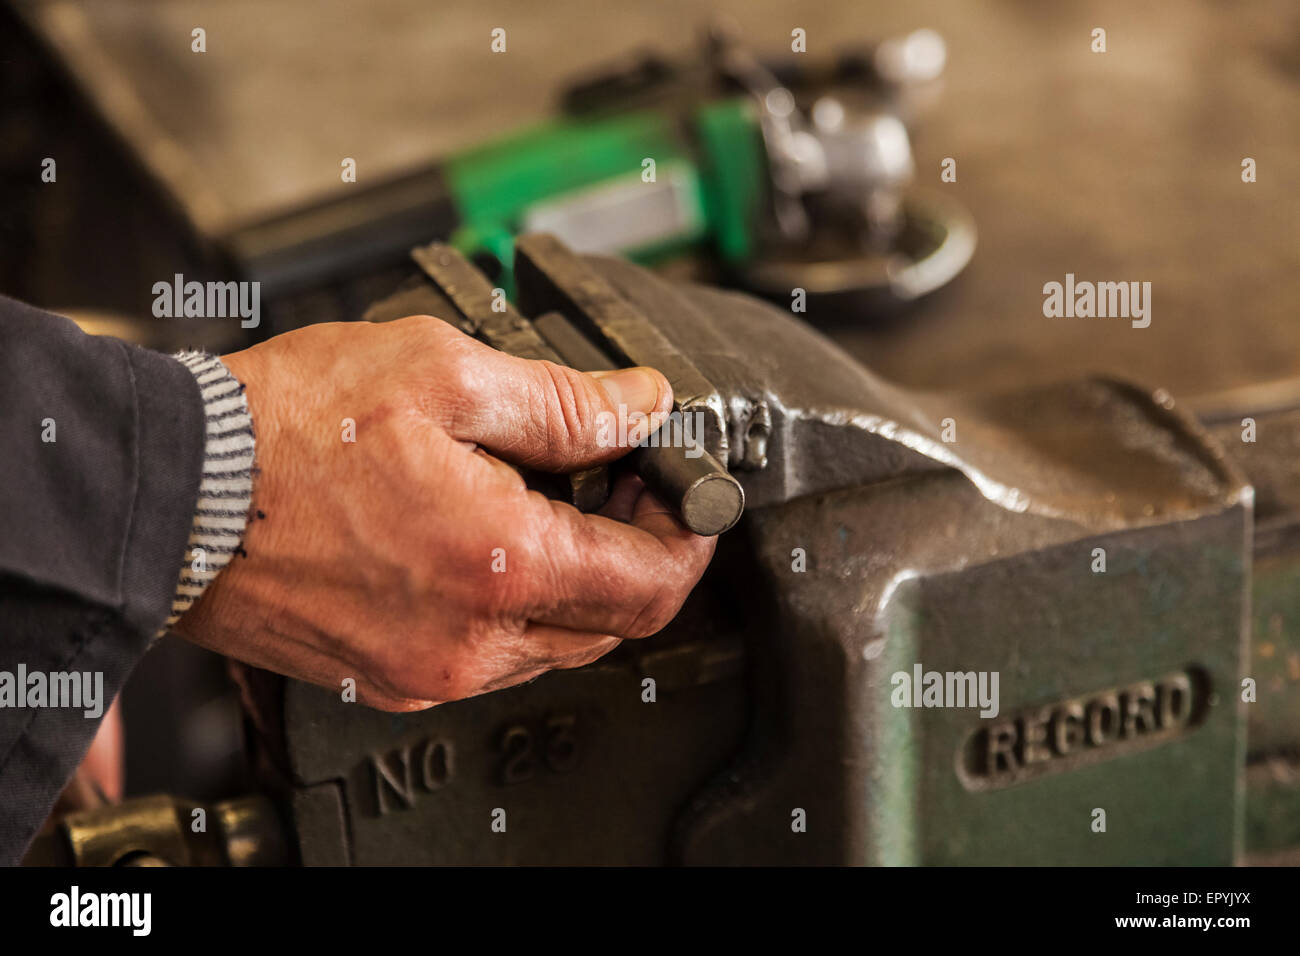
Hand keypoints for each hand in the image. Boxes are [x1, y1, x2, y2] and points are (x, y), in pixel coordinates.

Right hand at [174, 316, 715, 710]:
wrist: (176, 493)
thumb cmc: (286, 430)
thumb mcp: (443, 374)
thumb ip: (564, 402)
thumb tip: (640, 406)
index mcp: (501, 566)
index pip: (653, 582)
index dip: (687, 533)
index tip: (678, 488)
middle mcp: (474, 641)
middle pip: (614, 621)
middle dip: (636, 549)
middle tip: (615, 479)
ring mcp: (433, 669)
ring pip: (558, 640)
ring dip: (576, 575)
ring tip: (544, 497)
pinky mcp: (395, 676)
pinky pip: (495, 654)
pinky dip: (517, 601)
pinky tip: (487, 539)